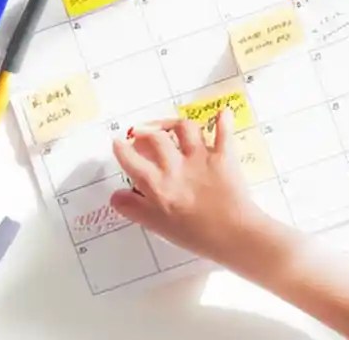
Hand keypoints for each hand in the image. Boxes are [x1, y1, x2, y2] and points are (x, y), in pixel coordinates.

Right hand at [110, 110, 270, 266]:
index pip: (132, 161)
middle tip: (140, 133)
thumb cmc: (195, 235)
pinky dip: (223, 120)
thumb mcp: (158, 227)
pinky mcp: (223, 156)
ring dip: (173, 122)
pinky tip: (222, 113)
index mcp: (157, 184)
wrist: (233, 234)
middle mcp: (175, 165)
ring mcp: (200, 157)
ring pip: (184, 128)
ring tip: (168, 125)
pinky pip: (223, 132)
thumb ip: (134, 209)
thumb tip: (115, 196)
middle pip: (155, 138)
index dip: (121, 149)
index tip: (117, 142)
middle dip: (144, 132)